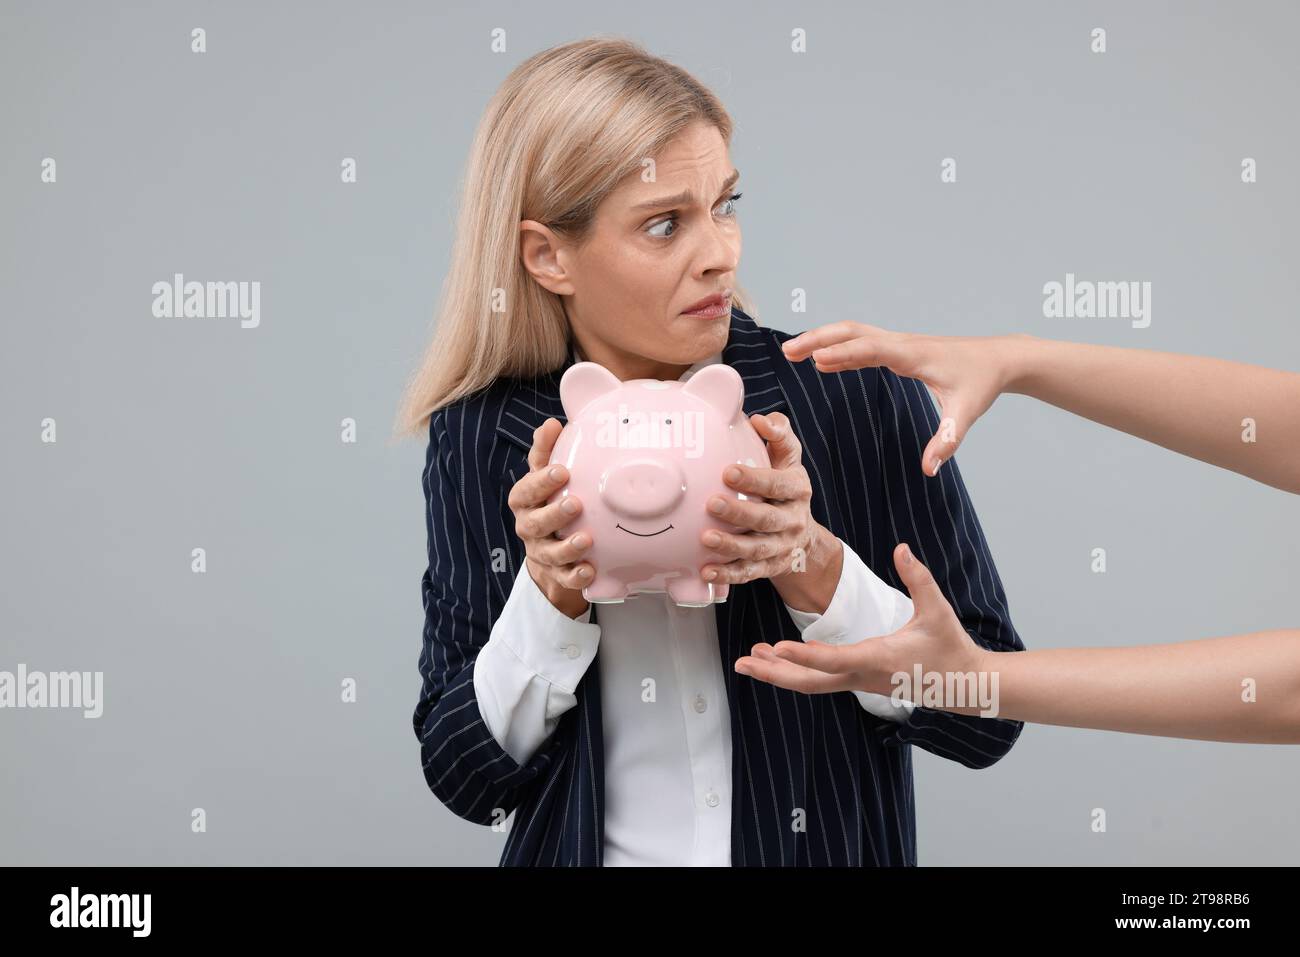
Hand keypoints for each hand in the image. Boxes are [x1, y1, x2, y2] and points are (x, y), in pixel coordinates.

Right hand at [506, 418, 592, 618]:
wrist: (552, 548)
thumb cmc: (552, 499)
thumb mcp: (549, 475)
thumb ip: (547, 451)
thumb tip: (551, 423)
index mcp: (526, 499)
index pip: (527, 489)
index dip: (541, 481)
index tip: (561, 471)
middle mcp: (529, 526)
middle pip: (535, 522)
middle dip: (553, 514)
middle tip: (574, 504)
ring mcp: (542, 552)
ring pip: (549, 552)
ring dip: (567, 546)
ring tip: (586, 539)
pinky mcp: (556, 574)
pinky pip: (564, 578)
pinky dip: (576, 576)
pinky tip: (589, 570)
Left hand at [699, 411, 822, 586]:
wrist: (804, 537)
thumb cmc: (784, 487)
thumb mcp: (788, 458)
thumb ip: (778, 434)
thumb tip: (761, 420)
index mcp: (797, 489)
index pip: (778, 484)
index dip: (755, 479)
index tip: (727, 472)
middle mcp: (792, 520)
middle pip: (766, 519)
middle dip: (739, 513)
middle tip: (711, 503)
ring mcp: (781, 546)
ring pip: (756, 549)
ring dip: (730, 545)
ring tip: (705, 539)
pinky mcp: (769, 567)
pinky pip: (748, 572)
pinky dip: (728, 574)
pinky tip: (706, 571)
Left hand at [733, 543, 989, 704]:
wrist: (961, 683)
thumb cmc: (948, 645)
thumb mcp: (936, 608)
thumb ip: (917, 577)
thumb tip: (901, 548)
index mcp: (877, 657)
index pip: (833, 660)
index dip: (803, 655)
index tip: (776, 647)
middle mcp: (861, 674)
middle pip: (810, 681)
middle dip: (775, 672)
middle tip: (743, 662)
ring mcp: (857, 681)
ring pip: (810, 683)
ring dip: (778, 672)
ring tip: (748, 659)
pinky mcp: (857, 680)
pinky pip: (818, 680)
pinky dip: (794, 671)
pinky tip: (775, 657)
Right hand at [782, 322, 1027, 475]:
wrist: (997, 358)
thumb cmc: (981, 384)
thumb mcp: (965, 414)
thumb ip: (946, 441)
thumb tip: (928, 469)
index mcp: (913, 356)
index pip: (870, 349)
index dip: (843, 354)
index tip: (815, 360)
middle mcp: (901, 343)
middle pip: (852, 332)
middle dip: (818, 338)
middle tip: (788, 351)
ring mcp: (898, 342)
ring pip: (852, 332)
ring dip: (822, 338)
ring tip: (792, 353)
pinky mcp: (897, 347)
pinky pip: (860, 342)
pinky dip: (838, 346)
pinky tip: (822, 360)